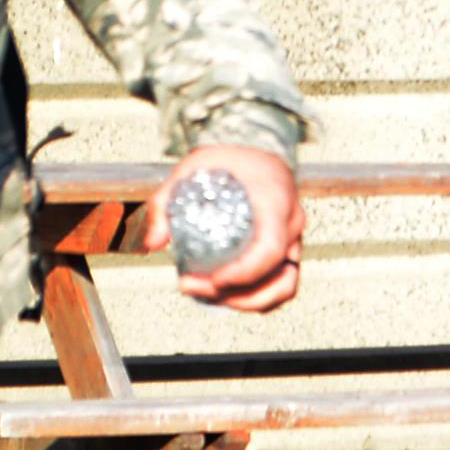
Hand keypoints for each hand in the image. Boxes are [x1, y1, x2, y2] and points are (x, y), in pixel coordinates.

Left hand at [148, 142, 307, 313]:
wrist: (256, 147)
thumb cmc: (227, 158)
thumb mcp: (191, 168)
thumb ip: (167, 202)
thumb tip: (155, 242)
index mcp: (275, 201)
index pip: (270, 249)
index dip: (243, 274)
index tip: (212, 280)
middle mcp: (291, 224)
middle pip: (280, 278)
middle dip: (237, 295)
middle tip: (194, 287)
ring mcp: (294, 238)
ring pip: (285, 287)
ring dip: (248, 302)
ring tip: (208, 295)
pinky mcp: (288, 249)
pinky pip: (282, 283)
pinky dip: (257, 297)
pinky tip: (225, 294)